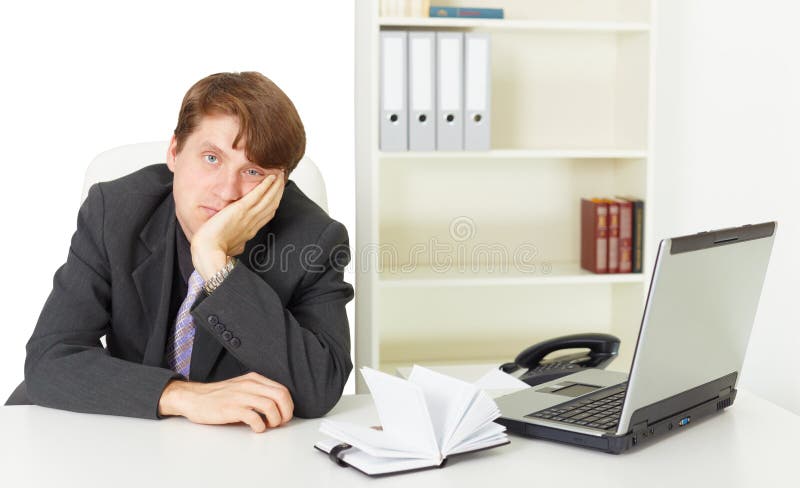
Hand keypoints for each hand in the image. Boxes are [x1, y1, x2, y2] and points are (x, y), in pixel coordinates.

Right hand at [158, 372, 293, 432]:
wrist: (193, 398)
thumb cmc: (218, 396)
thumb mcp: (241, 387)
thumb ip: (258, 392)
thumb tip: (278, 407)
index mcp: (253, 379)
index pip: (282, 389)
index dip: (288, 405)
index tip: (284, 415)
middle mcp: (249, 385)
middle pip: (280, 396)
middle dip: (285, 412)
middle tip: (280, 422)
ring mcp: (240, 396)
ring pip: (270, 406)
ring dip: (275, 420)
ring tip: (268, 425)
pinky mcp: (231, 408)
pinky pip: (254, 417)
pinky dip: (260, 426)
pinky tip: (257, 428)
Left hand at [191, 173, 284, 279]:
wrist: (209, 251)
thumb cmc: (214, 250)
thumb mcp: (230, 247)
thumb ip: (237, 243)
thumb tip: (238, 246)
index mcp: (250, 231)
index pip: (267, 215)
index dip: (274, 203)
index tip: (277, 195)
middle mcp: (253, 223)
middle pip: (271, 205)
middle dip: (279, 192)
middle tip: (283, 180)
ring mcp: (248, 216)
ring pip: (268, 199)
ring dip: (276, 186)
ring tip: (280, 174)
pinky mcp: (241, 210)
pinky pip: (257, 195)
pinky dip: (265, 186)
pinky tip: (270, 177)